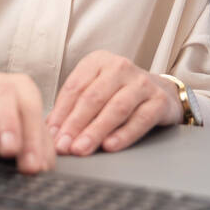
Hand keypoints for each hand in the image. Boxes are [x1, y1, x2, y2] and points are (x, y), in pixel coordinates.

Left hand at [46, 51, 182, 155]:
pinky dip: (123, 134)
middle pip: (93, 97)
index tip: (50, 134)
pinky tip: (110, 146)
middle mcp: (120, 67)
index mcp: (98, 61)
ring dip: (95, 131)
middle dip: (75, 124)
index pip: (75, 87)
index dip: (60, 113)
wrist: (161, 91)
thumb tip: (48, 131)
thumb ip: (73, 107)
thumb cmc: (119, 93)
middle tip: (63, 145)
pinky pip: (140, 120)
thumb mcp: (94, 90)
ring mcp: (142, 82)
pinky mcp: (159, 100)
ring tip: (81, 148)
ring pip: (116, 108)